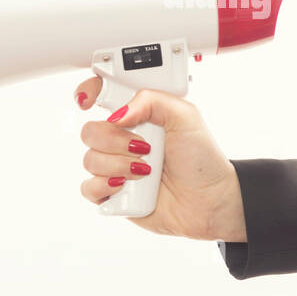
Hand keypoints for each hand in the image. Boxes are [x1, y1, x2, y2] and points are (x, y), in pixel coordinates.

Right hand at [73, 79, 246, 241]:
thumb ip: (152, 101)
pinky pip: (88, 187)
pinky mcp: (110, 193)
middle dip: (115, 141)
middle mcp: (121, 139)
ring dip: (119, 166)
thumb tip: (118, 114)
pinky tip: (128, 186)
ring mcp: (114, 166)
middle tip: (144, 148)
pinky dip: (106, 187)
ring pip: (89, 160)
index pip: (100, 96)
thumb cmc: (201, 160)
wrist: (208, 201)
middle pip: (90, 131)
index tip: (89, 101)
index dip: (89, 93)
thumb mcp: (186, 117)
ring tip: (146, 171)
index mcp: (136, 115)